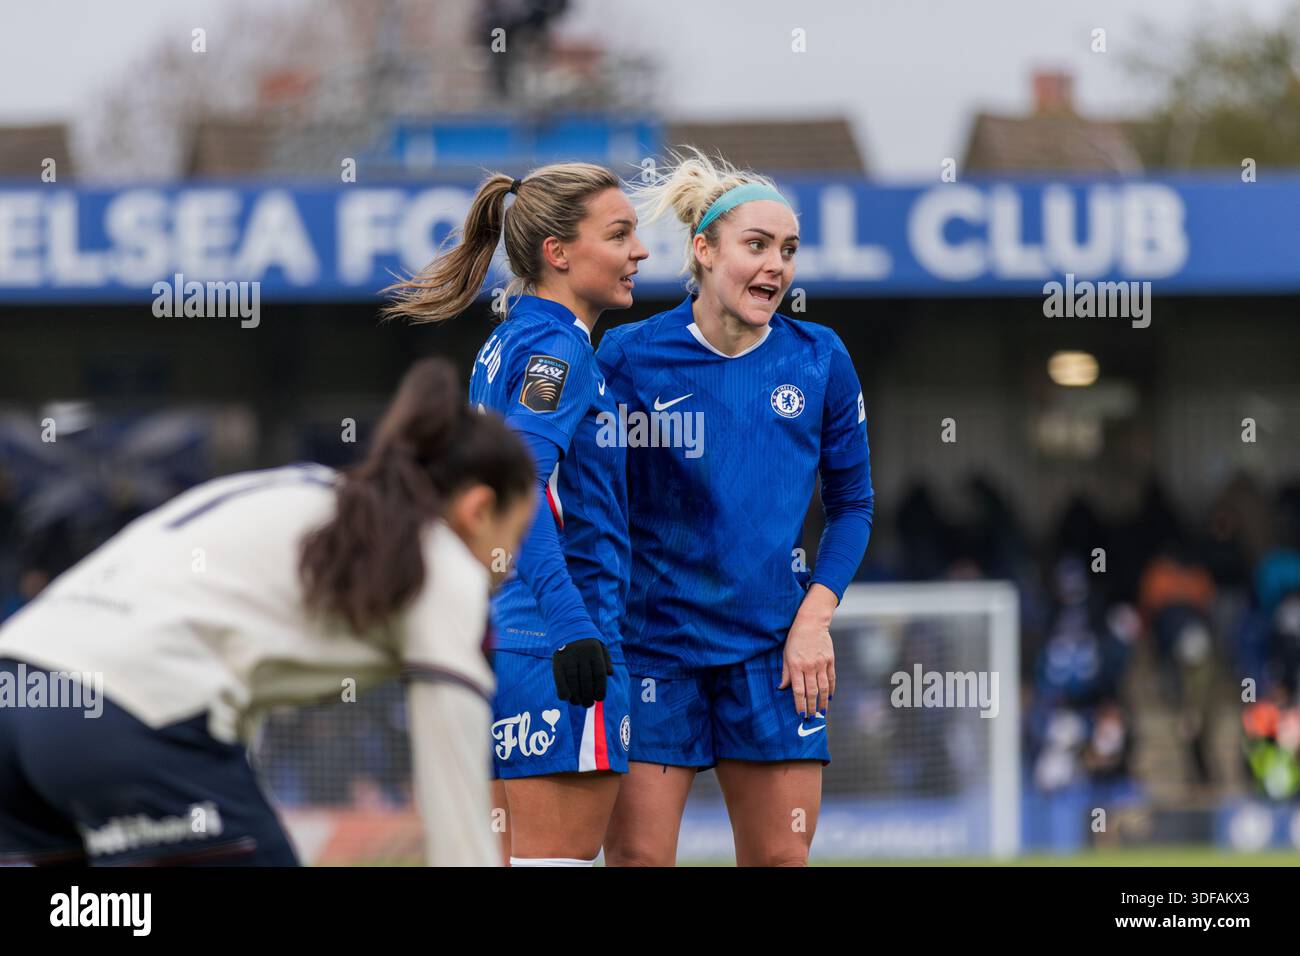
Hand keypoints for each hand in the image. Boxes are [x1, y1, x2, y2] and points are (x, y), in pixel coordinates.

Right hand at [552, 638, 612, 706]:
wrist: (567, 624)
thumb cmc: (587, 640)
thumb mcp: (600, 645)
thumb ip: (606, 659)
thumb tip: (609, 674)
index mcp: (595, 652)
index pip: (599, 675)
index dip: (600, 689)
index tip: (599, 699)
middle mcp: (583, 655)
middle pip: (586, 681)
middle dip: (588, 696)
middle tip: (588, 704)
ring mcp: (569, 658)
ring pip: (573, 681)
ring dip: (576, 696)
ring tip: (578, 703)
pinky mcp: (557, 660)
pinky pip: (560, 678)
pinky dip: (562, 690)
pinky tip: (566, 698)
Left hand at [779, 584, 837, 717]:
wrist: (811, 622)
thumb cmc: (795, 639)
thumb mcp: (786, 654)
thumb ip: (785, 673)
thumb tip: (782, 688)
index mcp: (796, 665)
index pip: (799, 690)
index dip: (800, 704)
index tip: (800, 714)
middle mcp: (810, 666)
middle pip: (812, 692)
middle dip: (812, 707)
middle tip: (811, 718)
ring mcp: (821, 663)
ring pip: (823, 688)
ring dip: (822, 702)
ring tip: (821, 713)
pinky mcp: (830, 660)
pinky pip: (832, 678)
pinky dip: (831, 690)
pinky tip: (829, 698)